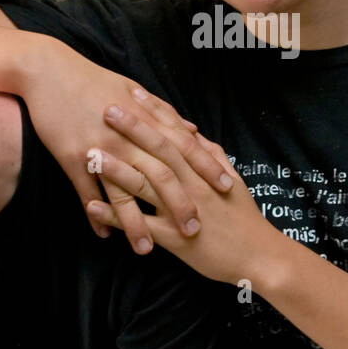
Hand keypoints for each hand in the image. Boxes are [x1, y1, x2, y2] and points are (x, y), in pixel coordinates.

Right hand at [23, 37, 234, 239]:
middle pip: (160, 174)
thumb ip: (164, 113)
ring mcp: (99, 149)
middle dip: (179, 203)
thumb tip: (193, 130)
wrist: (49, 72)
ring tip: (147, 249)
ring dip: (135, 223)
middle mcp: (126, 136)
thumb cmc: (93, 80)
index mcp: (145, 118)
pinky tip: (105, 235)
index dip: (206, 167)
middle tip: (195, 229)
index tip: (226, 187)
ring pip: (122, 192)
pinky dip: (95, 215)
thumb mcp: (133, 90)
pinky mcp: (71, 158)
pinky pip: (86, 193)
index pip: (184, 146)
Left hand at [83, 96, 287, 283]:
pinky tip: (92, 208)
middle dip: (132, 129)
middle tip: (106, 109)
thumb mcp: (232, 179)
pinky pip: (141, 224)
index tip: (132, 93)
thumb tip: (195, 134)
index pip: (176, 133)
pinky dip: (116, 216)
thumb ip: (212, 155)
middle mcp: (193, 184)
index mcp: (204, 169)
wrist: (257, 255)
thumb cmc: (243, 217)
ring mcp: (183, 210)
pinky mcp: (175, 238)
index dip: (154, 112)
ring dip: (116, 168)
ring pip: (146, 184)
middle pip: (159, 150)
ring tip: (90, 154)